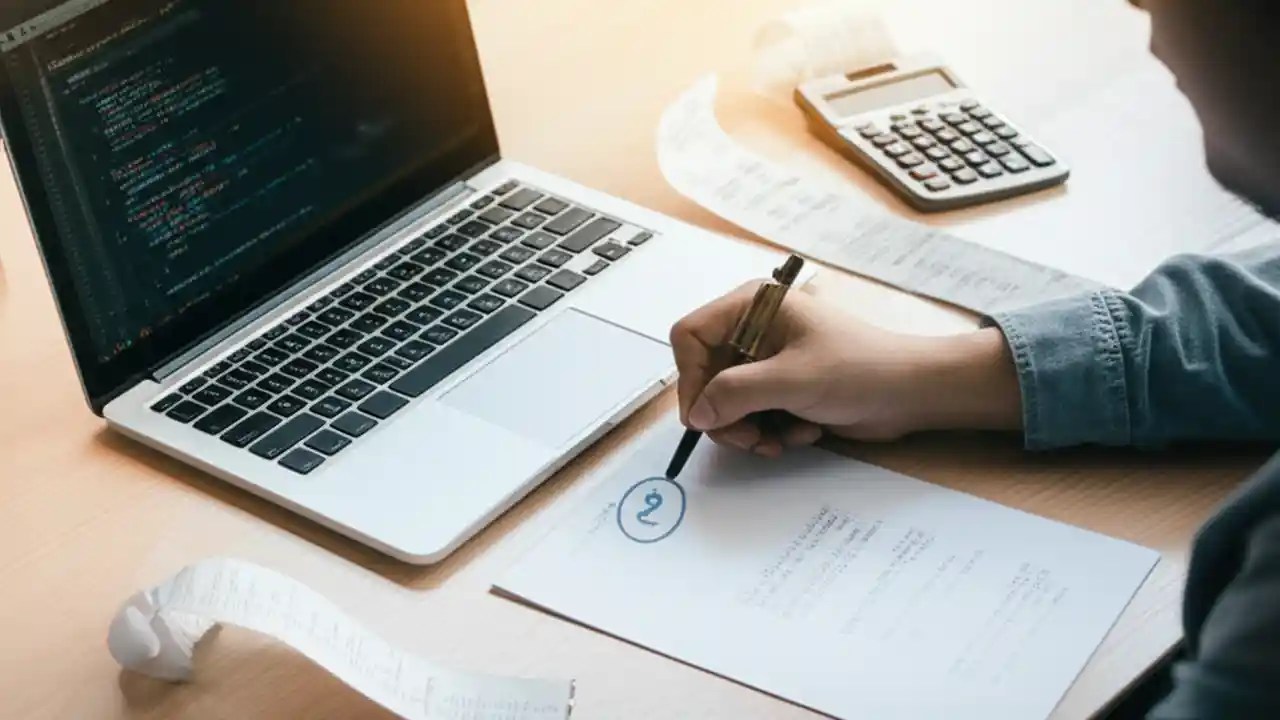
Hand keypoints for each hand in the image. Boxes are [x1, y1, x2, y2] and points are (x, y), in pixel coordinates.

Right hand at [669, 283, 1022, 456]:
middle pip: (705, 375)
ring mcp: (766, 360)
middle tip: (749, 439)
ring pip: (725, 402)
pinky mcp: (780, 387)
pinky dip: (767, 431)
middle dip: (725, 413)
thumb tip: (695, 414)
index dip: (690, 377)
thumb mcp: (791, 380)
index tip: (705, 415)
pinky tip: (800, 433)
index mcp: (752, 306)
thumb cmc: (859, 370)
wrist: (911, 393)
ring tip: (779, 440)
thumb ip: (735, 393)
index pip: (691, 336)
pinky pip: (750, 413)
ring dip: (748, 429)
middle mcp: (753, 329)